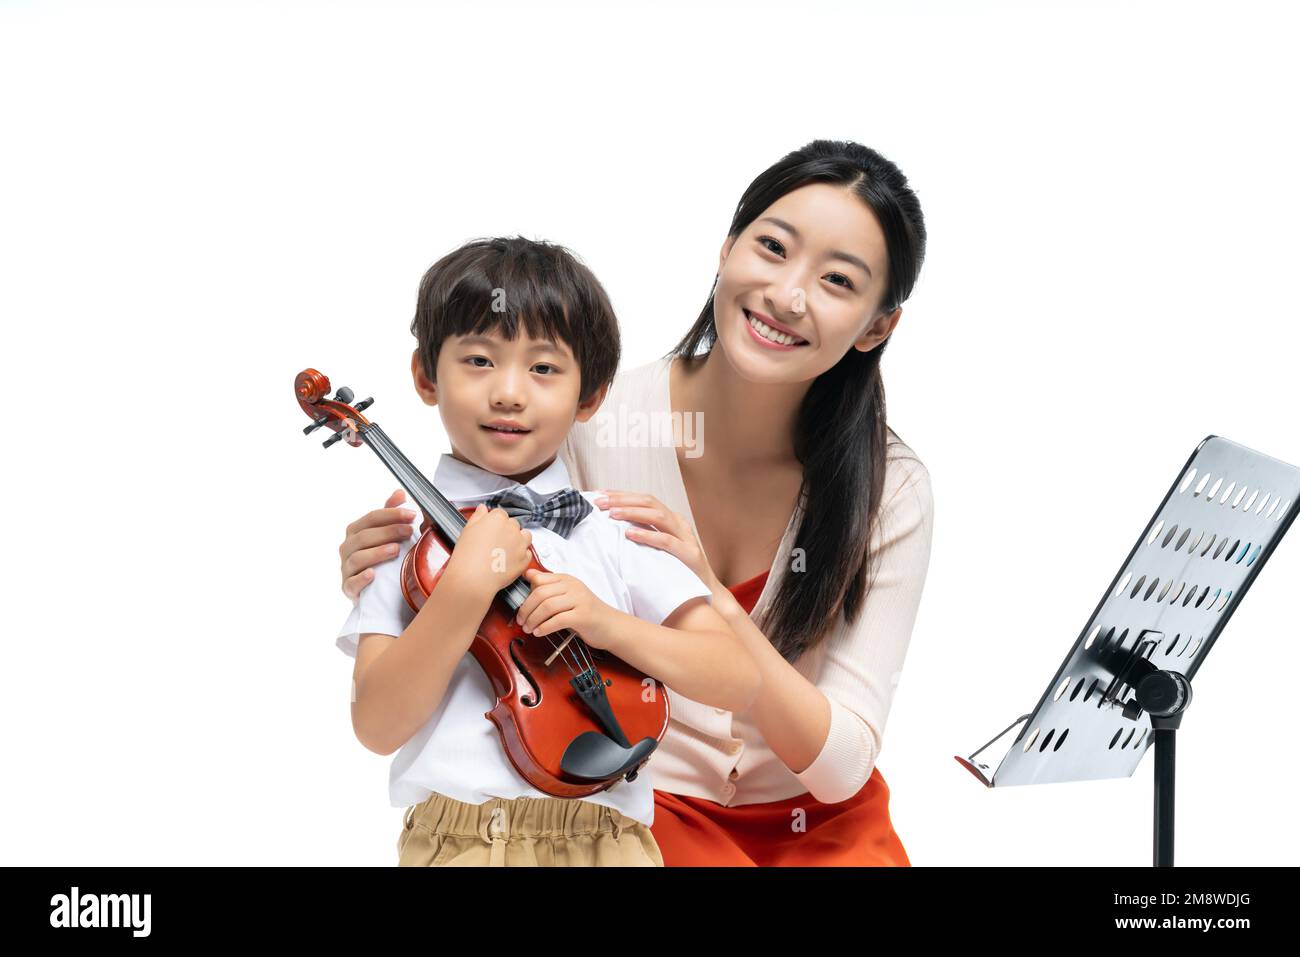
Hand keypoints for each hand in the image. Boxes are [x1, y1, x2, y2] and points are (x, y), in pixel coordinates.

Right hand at [340, 488, 417, 601]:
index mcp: (356, 531)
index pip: (372, 518)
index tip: (412, 515)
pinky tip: (373, 575)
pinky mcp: (348, 589)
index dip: (392, 514)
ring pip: (357, 558)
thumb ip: (390, 514)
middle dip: (388, 531)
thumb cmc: (380, 557)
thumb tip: (400, 492)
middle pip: (364, 536)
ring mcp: (346, 569)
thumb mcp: (385, 534)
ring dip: (377, 553)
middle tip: (409, 531)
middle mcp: (347, 548)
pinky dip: (361, 578)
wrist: (374, 590)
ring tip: (396, 550)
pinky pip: (351, 583)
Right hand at [446, 503, 533, 596]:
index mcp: (497, 518)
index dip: (495, 523)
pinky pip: (527, 553)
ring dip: (519, 539)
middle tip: (495, 542)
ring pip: (525, 536)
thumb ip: (477, 516)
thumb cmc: (468, 556)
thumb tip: (482, 509)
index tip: (491, 530)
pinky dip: (521, 555)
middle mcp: (512, 528)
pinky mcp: (525, 559)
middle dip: (506, 531)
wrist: (473, 578)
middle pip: (513, 524)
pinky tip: (509, 560)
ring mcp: (520, 543)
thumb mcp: (467, 530)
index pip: (500, 514)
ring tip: (506, 549)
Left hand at [514, 568, 617, 651]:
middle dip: (526, 609)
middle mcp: (574, 587)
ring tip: (528, 629)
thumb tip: (528, 575)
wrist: (611, 626)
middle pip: (540, 593)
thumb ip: (549, 586)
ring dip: (533, 620)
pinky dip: (544, 627)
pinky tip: (539, 632)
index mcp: (567, 580)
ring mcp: (579, 600)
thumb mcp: (567, 595)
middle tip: (521, 621)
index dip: (526, 594)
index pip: (540, 580)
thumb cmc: (586, 612)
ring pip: (547, 606)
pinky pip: (557, 620)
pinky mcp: (583, 616)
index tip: (521, 608)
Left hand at [594, 490, 721, 593]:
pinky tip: (629, 534)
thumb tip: (610, 526)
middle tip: (600, 501)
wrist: (705, 594)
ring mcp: (685, 537)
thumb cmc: (675, 572)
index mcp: (671, 519)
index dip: (622, 494)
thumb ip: (641, 535)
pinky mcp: (689, 555)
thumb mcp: (656, 549)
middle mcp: (678, 523)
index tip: (600, 494)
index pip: (644, 499)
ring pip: (658, 516)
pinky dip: (647, 536)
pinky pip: (666, 541)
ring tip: (612, 514)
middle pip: (649, 502)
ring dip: (632, 513)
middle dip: (622, 499)